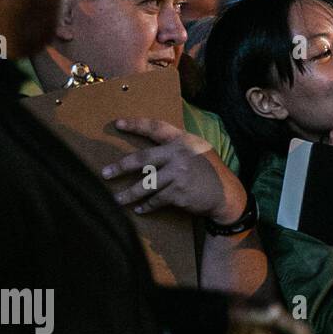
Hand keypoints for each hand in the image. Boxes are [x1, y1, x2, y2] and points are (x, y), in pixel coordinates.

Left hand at [105, 118, 246, 222]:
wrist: (226, 193)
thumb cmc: (210, 171)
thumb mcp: (199, 151)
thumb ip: (177, 148)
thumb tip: (148, 155)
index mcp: (183, 141)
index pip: (156, 128)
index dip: (136, 125)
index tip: (118, 124)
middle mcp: (180, 155)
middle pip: (142, 159)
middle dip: (120, 167)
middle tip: (105, 173)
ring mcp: (179, 174)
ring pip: (145, 184)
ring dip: (129, 194)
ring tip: (116, 199)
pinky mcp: (179, 192)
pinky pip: (156, 200)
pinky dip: (147, 206)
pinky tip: (140, 209)